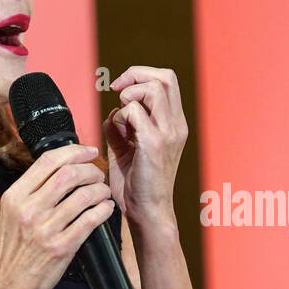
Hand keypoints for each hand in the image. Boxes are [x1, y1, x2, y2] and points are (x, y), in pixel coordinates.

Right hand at [0, 143, 113, 288]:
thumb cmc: (6, 254)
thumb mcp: (5, 216)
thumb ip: (26, 195)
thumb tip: (53, 173)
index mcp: (14, 197)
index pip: (48, 161)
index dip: (74, 151)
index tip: (89, 151)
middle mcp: (29, 209)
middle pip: (69, 174)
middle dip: (90, 170)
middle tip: (98, 175)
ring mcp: (46, 229)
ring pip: (84, 195)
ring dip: (100, 190)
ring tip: (103, 192)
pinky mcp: (62, 247)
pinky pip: (90, 220)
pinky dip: (102, 210)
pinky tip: (105, 209)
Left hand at [104, 66, 188, 221]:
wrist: (147, 212)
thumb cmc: (137, 185)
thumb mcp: (127, 148)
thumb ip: (120, 127)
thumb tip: (112, 111)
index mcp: (174, 124)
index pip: (167, 81)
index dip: (141, 76)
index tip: (120, 90)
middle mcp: (176, 125)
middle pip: (165, 77)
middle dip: (135, 76)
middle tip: (117, 91)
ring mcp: (168, 133)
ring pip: (153, 88)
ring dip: (129, 96)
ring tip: (122, 118)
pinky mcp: (154, 143)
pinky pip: (135, 111)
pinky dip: (121, 117)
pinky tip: (119, 134)